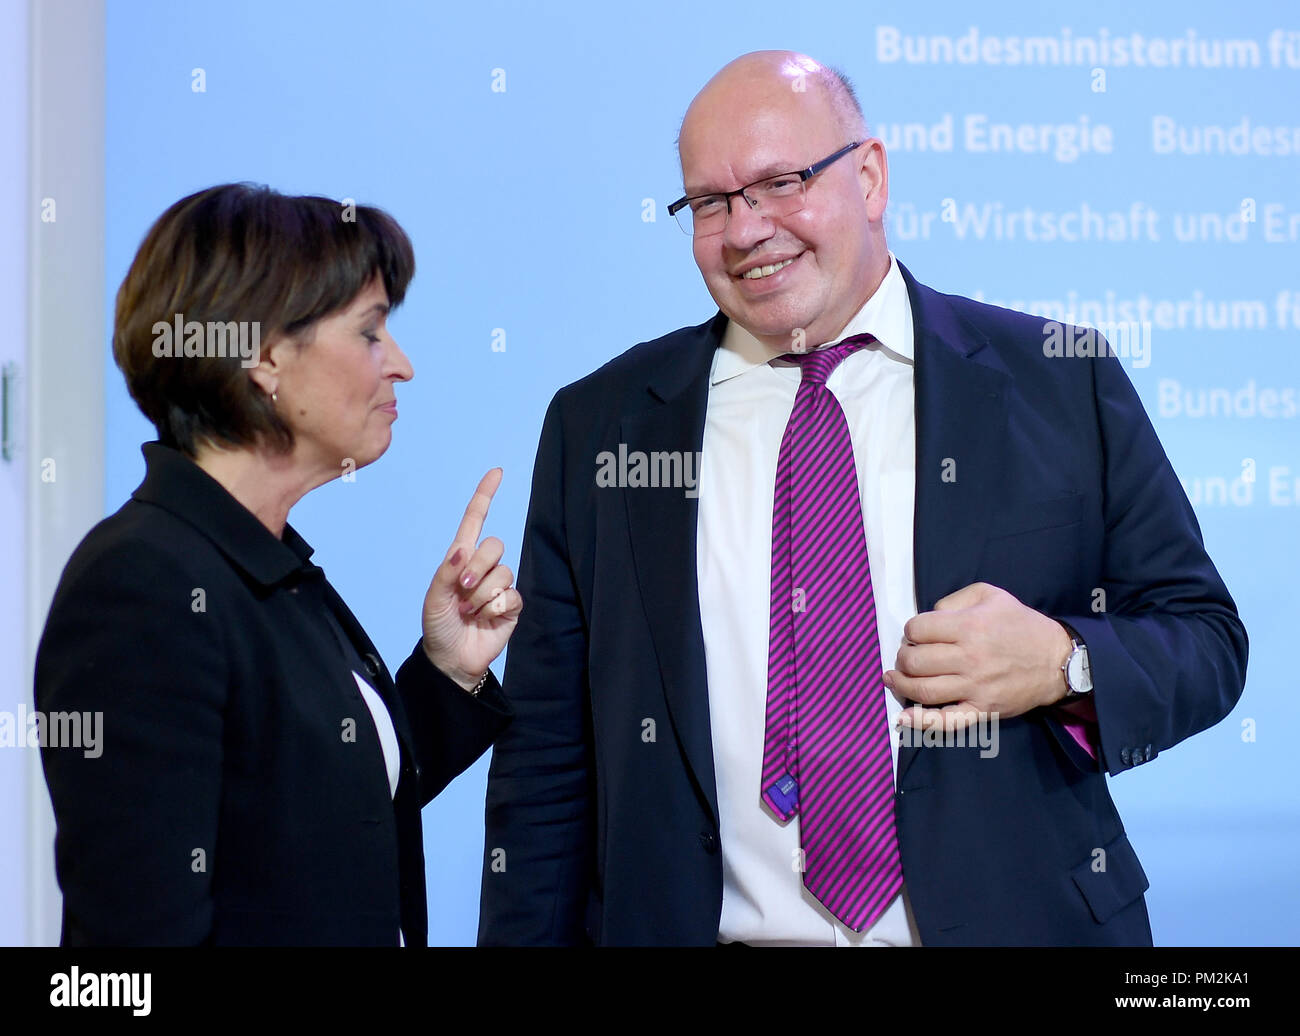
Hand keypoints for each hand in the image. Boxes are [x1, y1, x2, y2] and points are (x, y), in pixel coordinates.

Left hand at [421, 468, 522, 690]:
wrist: (451, 659)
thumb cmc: (438, 626)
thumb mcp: (434, 598)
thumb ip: (447, 572)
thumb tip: (463, 550)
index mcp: (460, 559)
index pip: (475, 521)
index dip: (485, 496)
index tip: (496, 473)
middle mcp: (482, 568)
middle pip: (494, 545)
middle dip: (477, 568)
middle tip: (462, 591)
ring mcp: (499, 586)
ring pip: (503, 572)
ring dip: (482, 596)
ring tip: (470, 611)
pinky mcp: (511, 605)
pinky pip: (511, 595)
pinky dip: (494, 609)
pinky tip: (484, 619)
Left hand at [885, 582, 1071, 732]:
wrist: (1057, 660)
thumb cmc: (1021, 625)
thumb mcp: (990, 595)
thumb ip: (954, 600)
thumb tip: (929, 617)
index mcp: (969, 626)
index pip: (917, 630)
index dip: (911, 631)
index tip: (917, 634)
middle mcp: (969, 657)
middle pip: (914, 661)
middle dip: (903, 657)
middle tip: (907, 656)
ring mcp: (974, 686)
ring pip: (922, 689)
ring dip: (901, 684)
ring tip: (894, 678)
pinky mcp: (981, 710)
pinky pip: (946, 721)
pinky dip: (921, 722)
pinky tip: (904, 717)